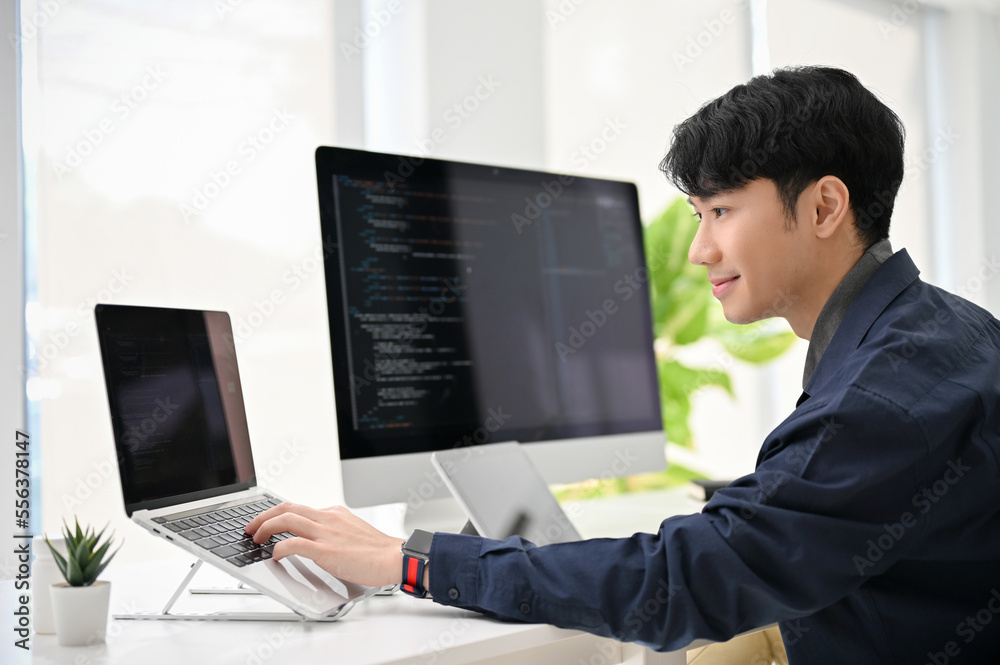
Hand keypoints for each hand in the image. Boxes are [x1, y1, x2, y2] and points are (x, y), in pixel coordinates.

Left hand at [245, 502, 404, 587]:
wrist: (393, 557)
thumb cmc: (376, 550)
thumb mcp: (351, 531)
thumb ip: (333, 531)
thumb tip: (314, 540)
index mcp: (333, 513)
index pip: (298, 507)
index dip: (277, 513)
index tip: (266, 521)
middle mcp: (327, 518)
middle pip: (286, 508)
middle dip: (263, 516)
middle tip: (252, 528)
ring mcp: (325, 533)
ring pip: (286, 520)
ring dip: (265, 528)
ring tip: (257, 539)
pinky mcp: (325, 550)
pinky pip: (294, 544)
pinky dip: (279, 548)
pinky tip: (275, 555)